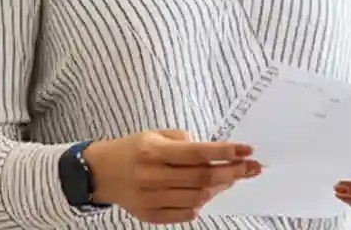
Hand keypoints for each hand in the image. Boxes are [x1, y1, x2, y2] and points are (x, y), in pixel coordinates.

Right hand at [85, 129, 260, 224]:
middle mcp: (152, 175)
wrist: (99, 172)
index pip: (198, 153)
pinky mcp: (149, 215)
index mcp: (154, 151)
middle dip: (232, 172)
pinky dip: (201, 205)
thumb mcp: (155, 134)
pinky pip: (185, 214)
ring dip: (220, 189)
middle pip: (202, 178)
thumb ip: (184, 141)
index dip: (226, 152)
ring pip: (197, 198)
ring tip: (231, 179)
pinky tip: (207, 194)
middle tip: (251, 167)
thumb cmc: (132, 149)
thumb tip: (214, 154)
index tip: (247, 150)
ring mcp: (151, 198)